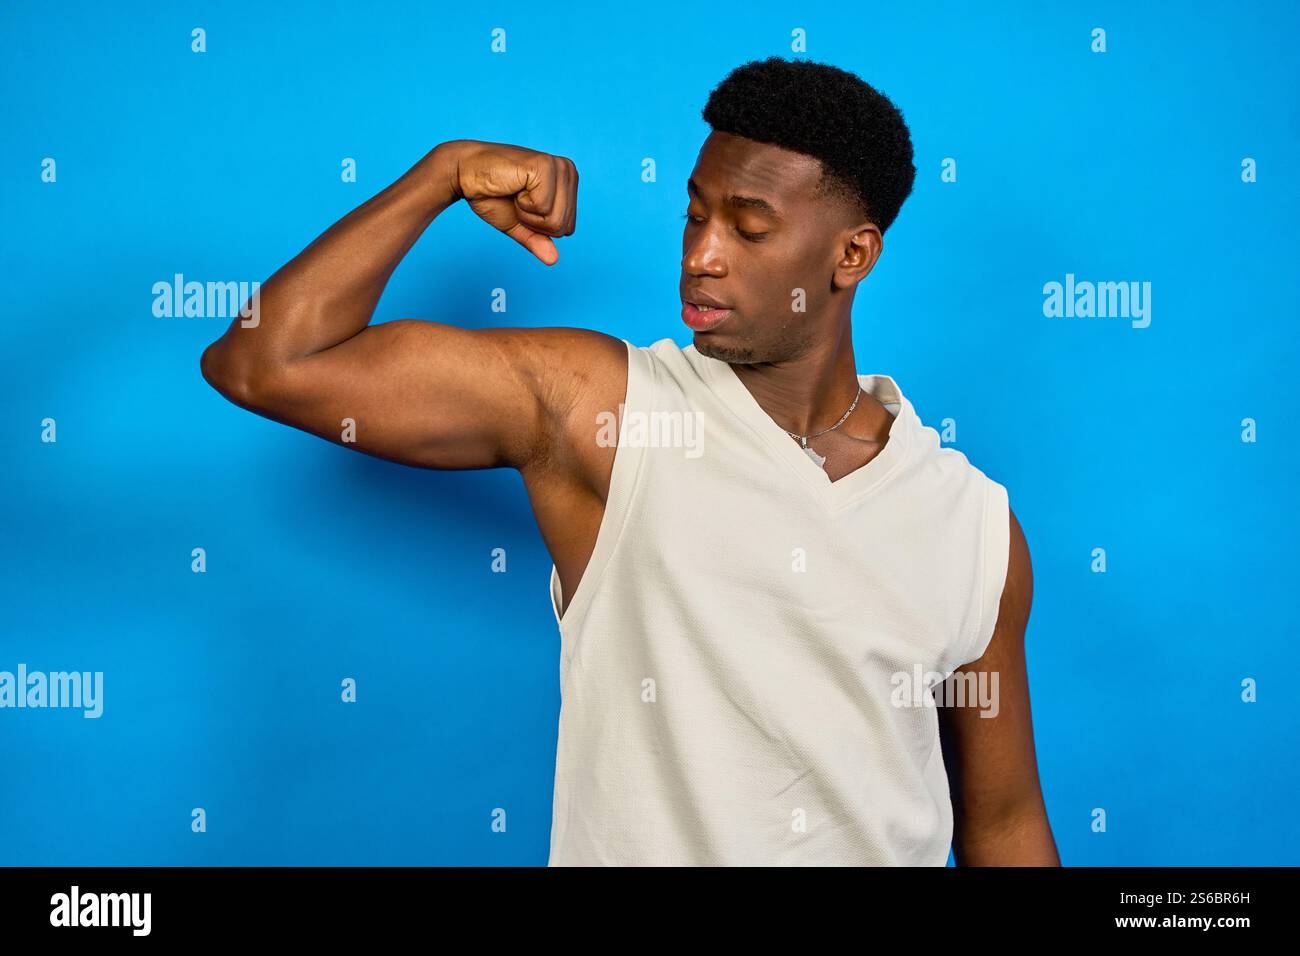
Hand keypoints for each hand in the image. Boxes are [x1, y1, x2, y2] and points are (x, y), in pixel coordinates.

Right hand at [446, 140, 577, 264]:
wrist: (464, 174)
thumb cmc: (492, 195)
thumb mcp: (519, 224)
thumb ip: (538, 239)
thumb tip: (553, 260)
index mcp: (568, 182)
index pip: (567, 228)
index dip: (538, 226)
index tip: (521, 205)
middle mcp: (569, 170)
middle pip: (563, 226)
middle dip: (534, 222)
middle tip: (516, 198)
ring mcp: (559, 166)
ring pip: (556, 220)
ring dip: (527, 213)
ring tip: (515, 192)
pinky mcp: (545, 166)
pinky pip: (544, 208)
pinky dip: (523, 205)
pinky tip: (514, 186)